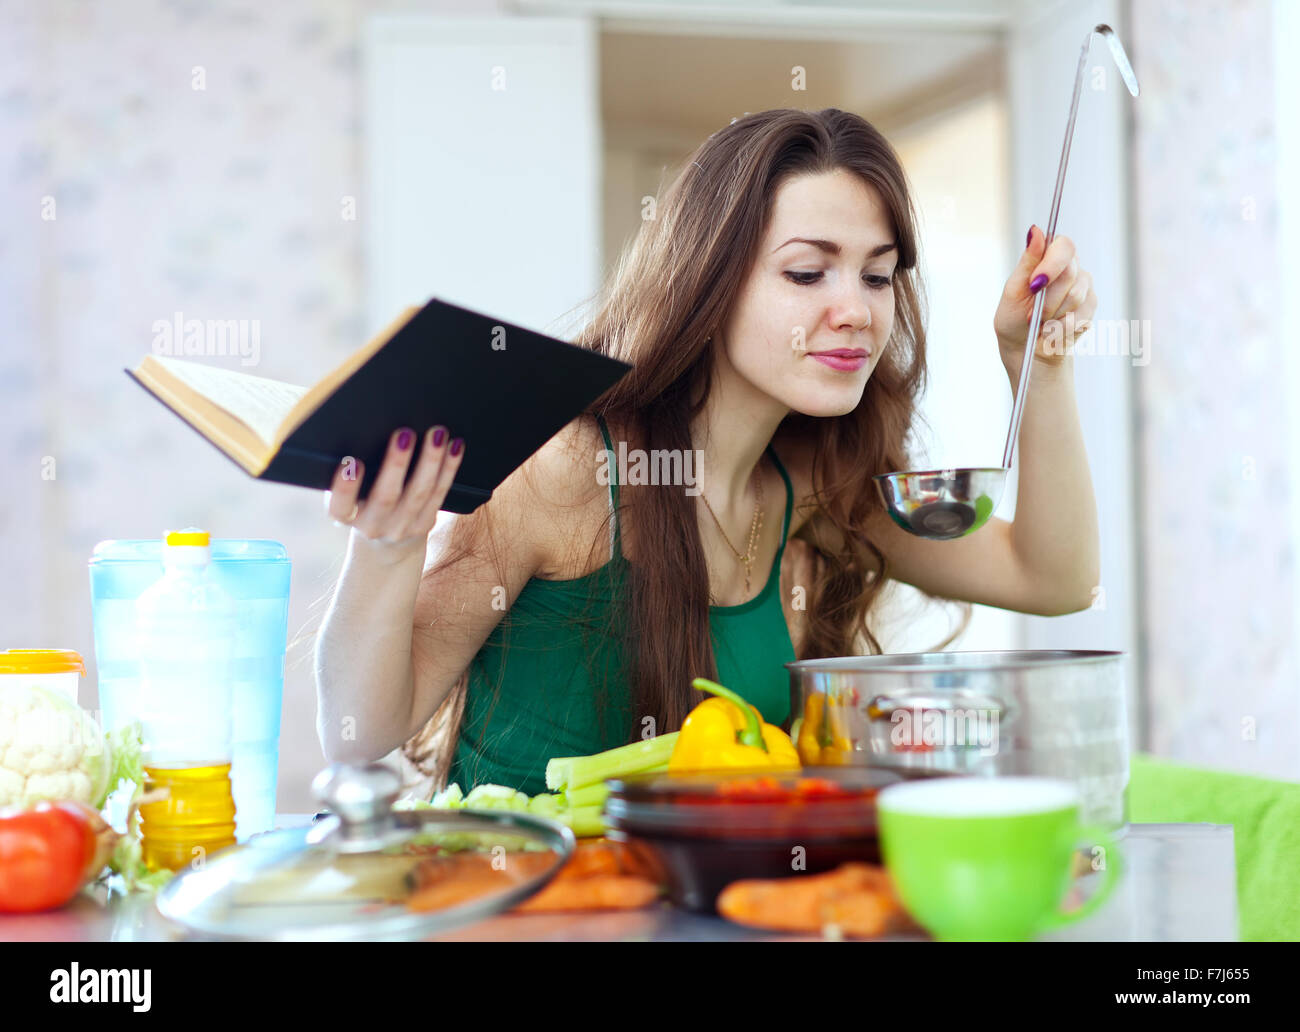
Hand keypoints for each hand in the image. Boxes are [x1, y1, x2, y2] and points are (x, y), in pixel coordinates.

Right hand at [323, 426, 464, 548]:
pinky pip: (439, 493)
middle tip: (405, 434)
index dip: (345, 487)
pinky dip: (448, 468)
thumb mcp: (350, 494)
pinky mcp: (425, 523)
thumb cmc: (362, 501)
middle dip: (396, 464)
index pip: (340, 506)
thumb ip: (352, 473)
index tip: (351, 462)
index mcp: (347, 516)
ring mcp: (401, 527)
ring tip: (436, 435)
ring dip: (429, 461)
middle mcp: (373, 525)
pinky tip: (454, 447)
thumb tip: (364, 433)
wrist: (384, 542)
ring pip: (419, 493)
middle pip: (386, 496)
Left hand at [993, 226, 1097, 377]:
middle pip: (1070, 273)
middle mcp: (1070, 266)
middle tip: (1033, 313)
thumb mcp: (1013, 290)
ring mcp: (1083, 285)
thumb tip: (1035, 230)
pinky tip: (1052, 329)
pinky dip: (1062, 327)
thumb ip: (1028, 262)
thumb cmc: (1014, 318)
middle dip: (1047, 298)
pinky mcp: (1091, 306)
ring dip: (1053, 315)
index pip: (1063, 246)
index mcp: (1048, 256)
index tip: (1035, 284)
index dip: (1052, 265)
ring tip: (1041, 322)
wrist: (1026, 349)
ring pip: (1076, 296)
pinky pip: (1082, 315)